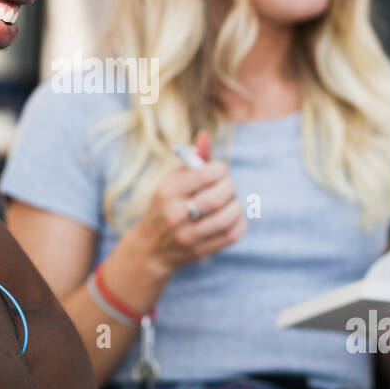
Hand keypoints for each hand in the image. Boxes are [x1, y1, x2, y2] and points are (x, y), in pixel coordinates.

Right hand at [130, 130, 246, 277]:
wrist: (150, 249)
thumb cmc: (165, 206)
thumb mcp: (170, 182)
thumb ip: (189, 160)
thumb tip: (205, 137)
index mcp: (167, 192)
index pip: (203, 175)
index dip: (219, 168)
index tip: (219, 170)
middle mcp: (175, 214)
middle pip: (216, 198)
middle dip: (229, 187)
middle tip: (227, 186)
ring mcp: (188, 236)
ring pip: (226, 218)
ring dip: (236, 206)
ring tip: (232, 202)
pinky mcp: (200, 251)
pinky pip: (231, 236)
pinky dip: (239, 223)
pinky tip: (234, 217)